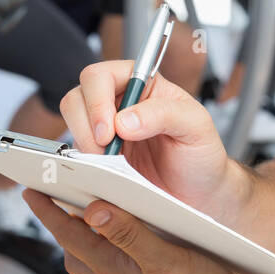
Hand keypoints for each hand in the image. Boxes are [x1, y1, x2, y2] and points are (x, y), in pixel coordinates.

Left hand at [20, 187, 270, 273]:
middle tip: (57, 197)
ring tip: (91, 211)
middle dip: (61, 223)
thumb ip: (128, 234)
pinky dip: (113, 246)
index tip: (30, 191)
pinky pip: (116, 264)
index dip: (47, 212)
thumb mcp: (165, 260)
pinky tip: (133, 235)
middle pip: (75, 249)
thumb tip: (93, 211)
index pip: (69, 236)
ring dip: (86, 236)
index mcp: (115, 270)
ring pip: (94, 260)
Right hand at [59, 61, 246, 227]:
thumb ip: (166, 114)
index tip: (109, 132)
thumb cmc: (202, 156)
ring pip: (72, 124)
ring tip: (108, 165)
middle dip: (86, 126)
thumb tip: (124, 119)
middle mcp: (120, 103)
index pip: (103, 76)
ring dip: (83, 146)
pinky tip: (103, 175)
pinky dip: (82, 164)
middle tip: (105, 154)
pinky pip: (76, 154)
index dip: (98, 101)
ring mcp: (106, 131)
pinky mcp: (99, 158)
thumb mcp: (197, 127)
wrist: (201, 198)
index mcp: (143, 85)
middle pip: (78, 96)